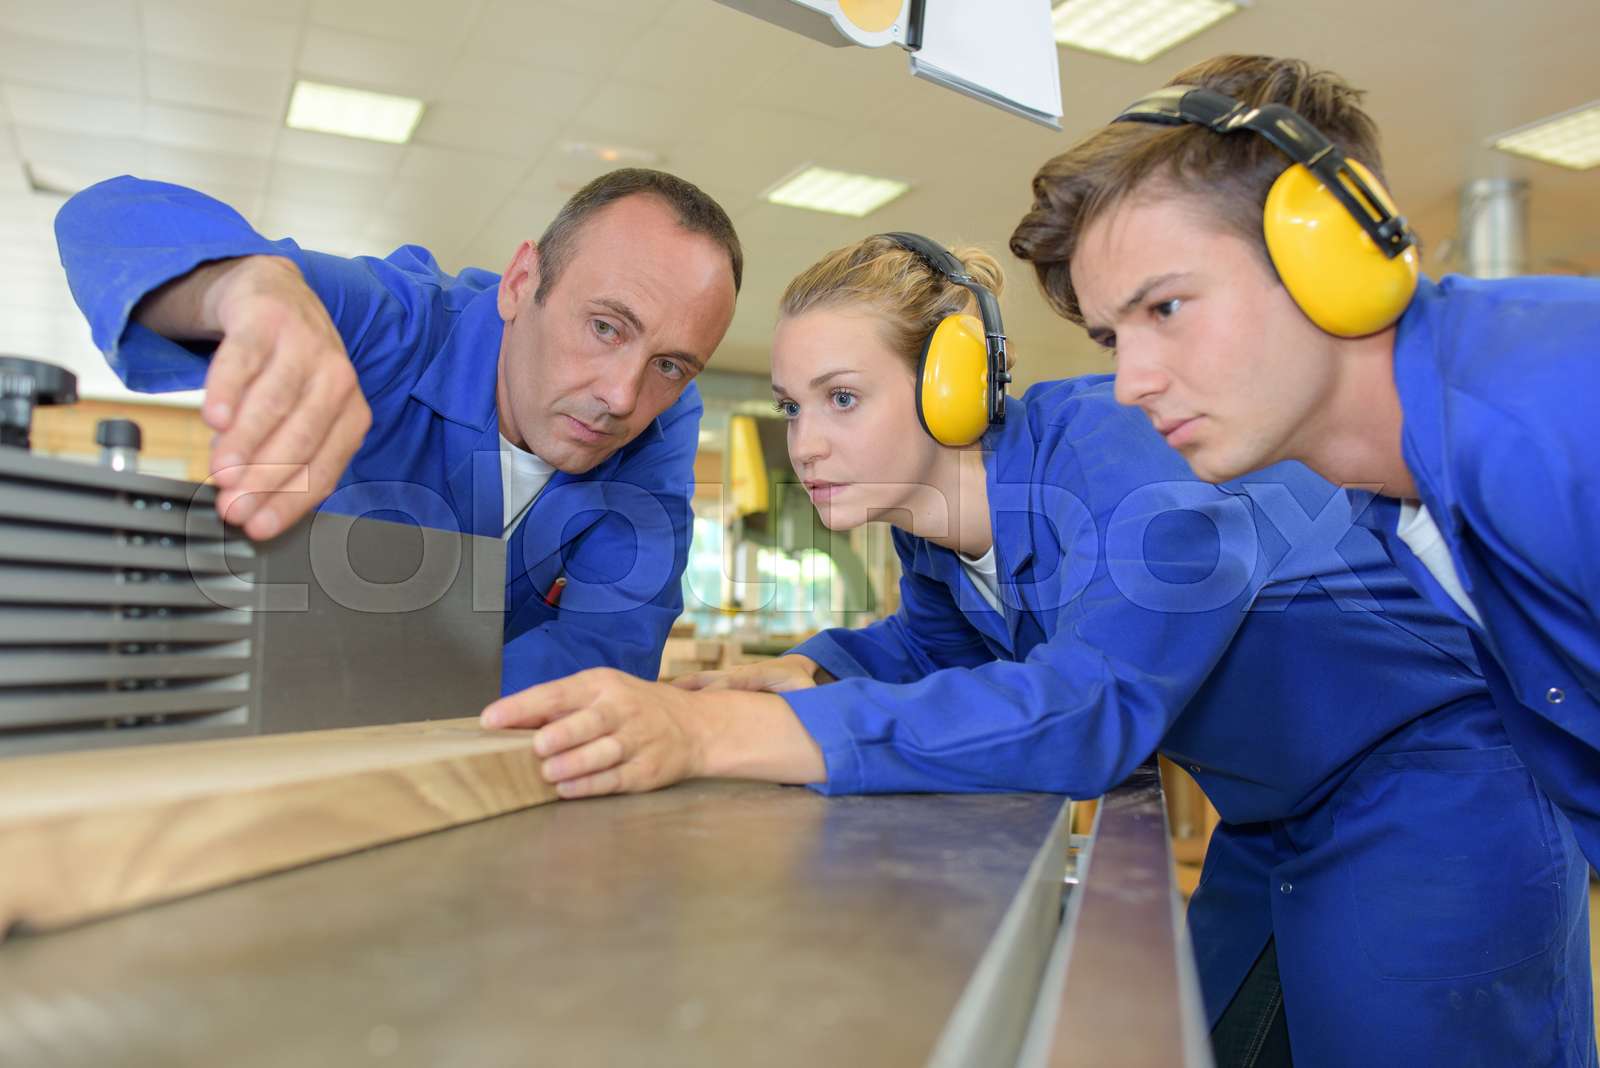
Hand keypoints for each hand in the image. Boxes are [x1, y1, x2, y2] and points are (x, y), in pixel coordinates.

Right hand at [180, 256, 370, 538]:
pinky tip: (214, 418)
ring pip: (275, 402)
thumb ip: (279, 454)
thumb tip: (247, 505)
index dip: (289, 501)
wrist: (273, 294)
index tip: (257, 527)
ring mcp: (305, 346)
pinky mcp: (268, 319)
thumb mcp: (300, 411)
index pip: (323, 467)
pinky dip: (229, 390)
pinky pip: (245, 359)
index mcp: (351, 411)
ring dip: (246, 442)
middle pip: (302, 437)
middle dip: (265, 478)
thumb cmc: (287, 367)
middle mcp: (336, 378)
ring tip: (220, 472)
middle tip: (232, 506)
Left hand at [481, 667, 826, 796]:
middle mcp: (621, 709)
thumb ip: (559, 706)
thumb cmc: (632, 707)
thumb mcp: (601, 692)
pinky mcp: (646, 770)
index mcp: (601, 685)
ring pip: (603, 753)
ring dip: (574, 764)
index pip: (557, 692)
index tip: (491, 719)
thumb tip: (506, 722)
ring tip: (549, 773)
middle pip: (590, 721)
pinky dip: (589, 786)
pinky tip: (567, 789)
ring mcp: (637, 740)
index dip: (523, 706)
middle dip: (562, 734)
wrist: (694, 726)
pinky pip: (614, 779)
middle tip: (538, 747)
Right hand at [670, 654, 820, 692]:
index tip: (704, 701)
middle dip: (692, 689)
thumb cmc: (804, 683)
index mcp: (764, 673)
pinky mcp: (725, 684)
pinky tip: (662, 701)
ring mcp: (731, 678)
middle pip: (713, 678)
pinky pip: (701, 687)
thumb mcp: (810, 691)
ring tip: (655, 699)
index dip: (721, 688)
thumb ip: (807, 699)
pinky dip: (682, 693)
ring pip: (702, 682)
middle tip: (668, 700)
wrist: (798, 668)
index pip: (739, 679)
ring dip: (681, 690)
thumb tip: (807, 708)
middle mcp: (742, 673)